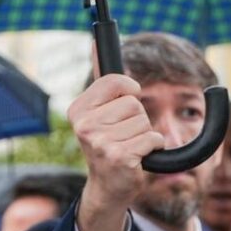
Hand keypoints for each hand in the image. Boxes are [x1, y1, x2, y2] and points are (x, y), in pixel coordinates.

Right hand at [70, 73, 165, 230]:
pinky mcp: (119, 157)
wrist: (107, 188)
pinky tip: (137, 158)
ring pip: (144, 122)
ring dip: (144, 135)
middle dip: (137, 119)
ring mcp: (101, 143)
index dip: (129, 90)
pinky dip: (152, 147)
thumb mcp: (98, 113)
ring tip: (129, 147)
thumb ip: (101, 82)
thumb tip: (95, 42)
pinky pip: (152, 139)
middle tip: (122, 136)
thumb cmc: (107, 146)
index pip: (114, 82)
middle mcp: (85, 126)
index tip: (126, 102)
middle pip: (133, 104)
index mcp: (78, 111)